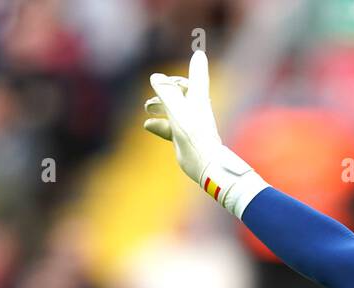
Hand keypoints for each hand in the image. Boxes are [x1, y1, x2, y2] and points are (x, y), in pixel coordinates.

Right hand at [143, 49, 268, 218]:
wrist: (206, 166)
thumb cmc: (195, 137)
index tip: (200, 54)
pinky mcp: (185, 139)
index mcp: (198, 100)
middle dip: (168, 88)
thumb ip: (167, 92)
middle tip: (156, 86)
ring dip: (160, 105)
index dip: (197, 66)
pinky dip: (159, 124)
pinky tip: (148, 125)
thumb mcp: (178, 111)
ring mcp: (191, 125)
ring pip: (174, 109)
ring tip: (147, 107)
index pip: (198, 77)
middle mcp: (196, 110)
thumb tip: (157, 77)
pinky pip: (170, 127)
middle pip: (183, 92)